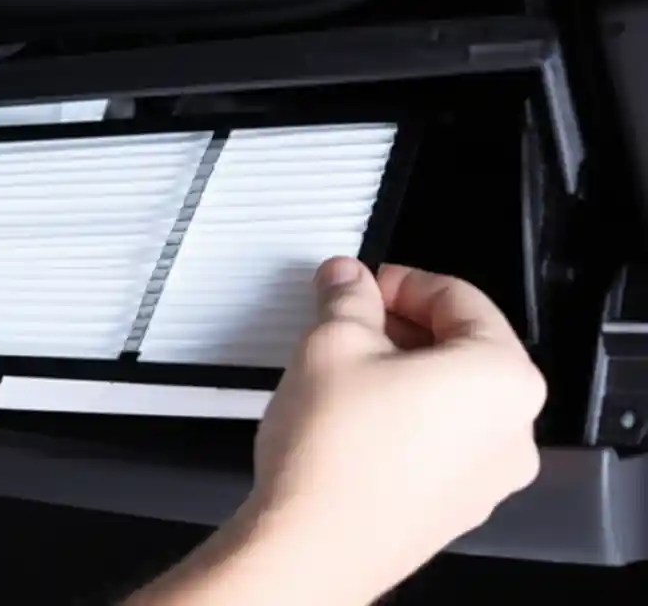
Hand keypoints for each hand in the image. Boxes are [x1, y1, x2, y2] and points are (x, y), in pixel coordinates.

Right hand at [130, 258, 544, 604]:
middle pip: (460, 350)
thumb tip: (347, 279)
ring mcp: (486, 477)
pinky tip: (347, 418)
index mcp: (503, 378)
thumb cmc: (335, 455)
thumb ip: (347, 298)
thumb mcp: (332, 343)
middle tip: (345, 320)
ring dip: (398, 373)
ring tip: (339, 371)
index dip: (401, 282)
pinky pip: (436, 444)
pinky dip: (400, 420)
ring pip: (448, 399)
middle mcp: (512, 431)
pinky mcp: (453, 507)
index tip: (364, 284)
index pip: (460, 299)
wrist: (312, 545)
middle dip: (399, 328)